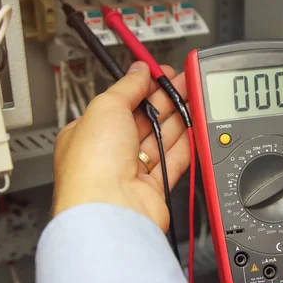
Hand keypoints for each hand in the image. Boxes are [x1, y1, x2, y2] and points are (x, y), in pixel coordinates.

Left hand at [52, 61, 189, 231]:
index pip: (120, 103)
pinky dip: (185, 146)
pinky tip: (193, 131)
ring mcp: (131, 173)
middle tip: (185, 84)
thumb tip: (139, 70)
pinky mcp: (153, 189)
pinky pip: (173, 162)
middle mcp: (109, 154)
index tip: (162, 76)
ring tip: (194, 100)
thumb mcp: (106, 108)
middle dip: (165, 100)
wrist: (110, 211)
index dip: (142, 87)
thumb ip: (127, 87)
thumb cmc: (92, 167)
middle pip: (143, 121)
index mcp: (88, 133)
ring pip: (161, 140)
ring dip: (178, 120)